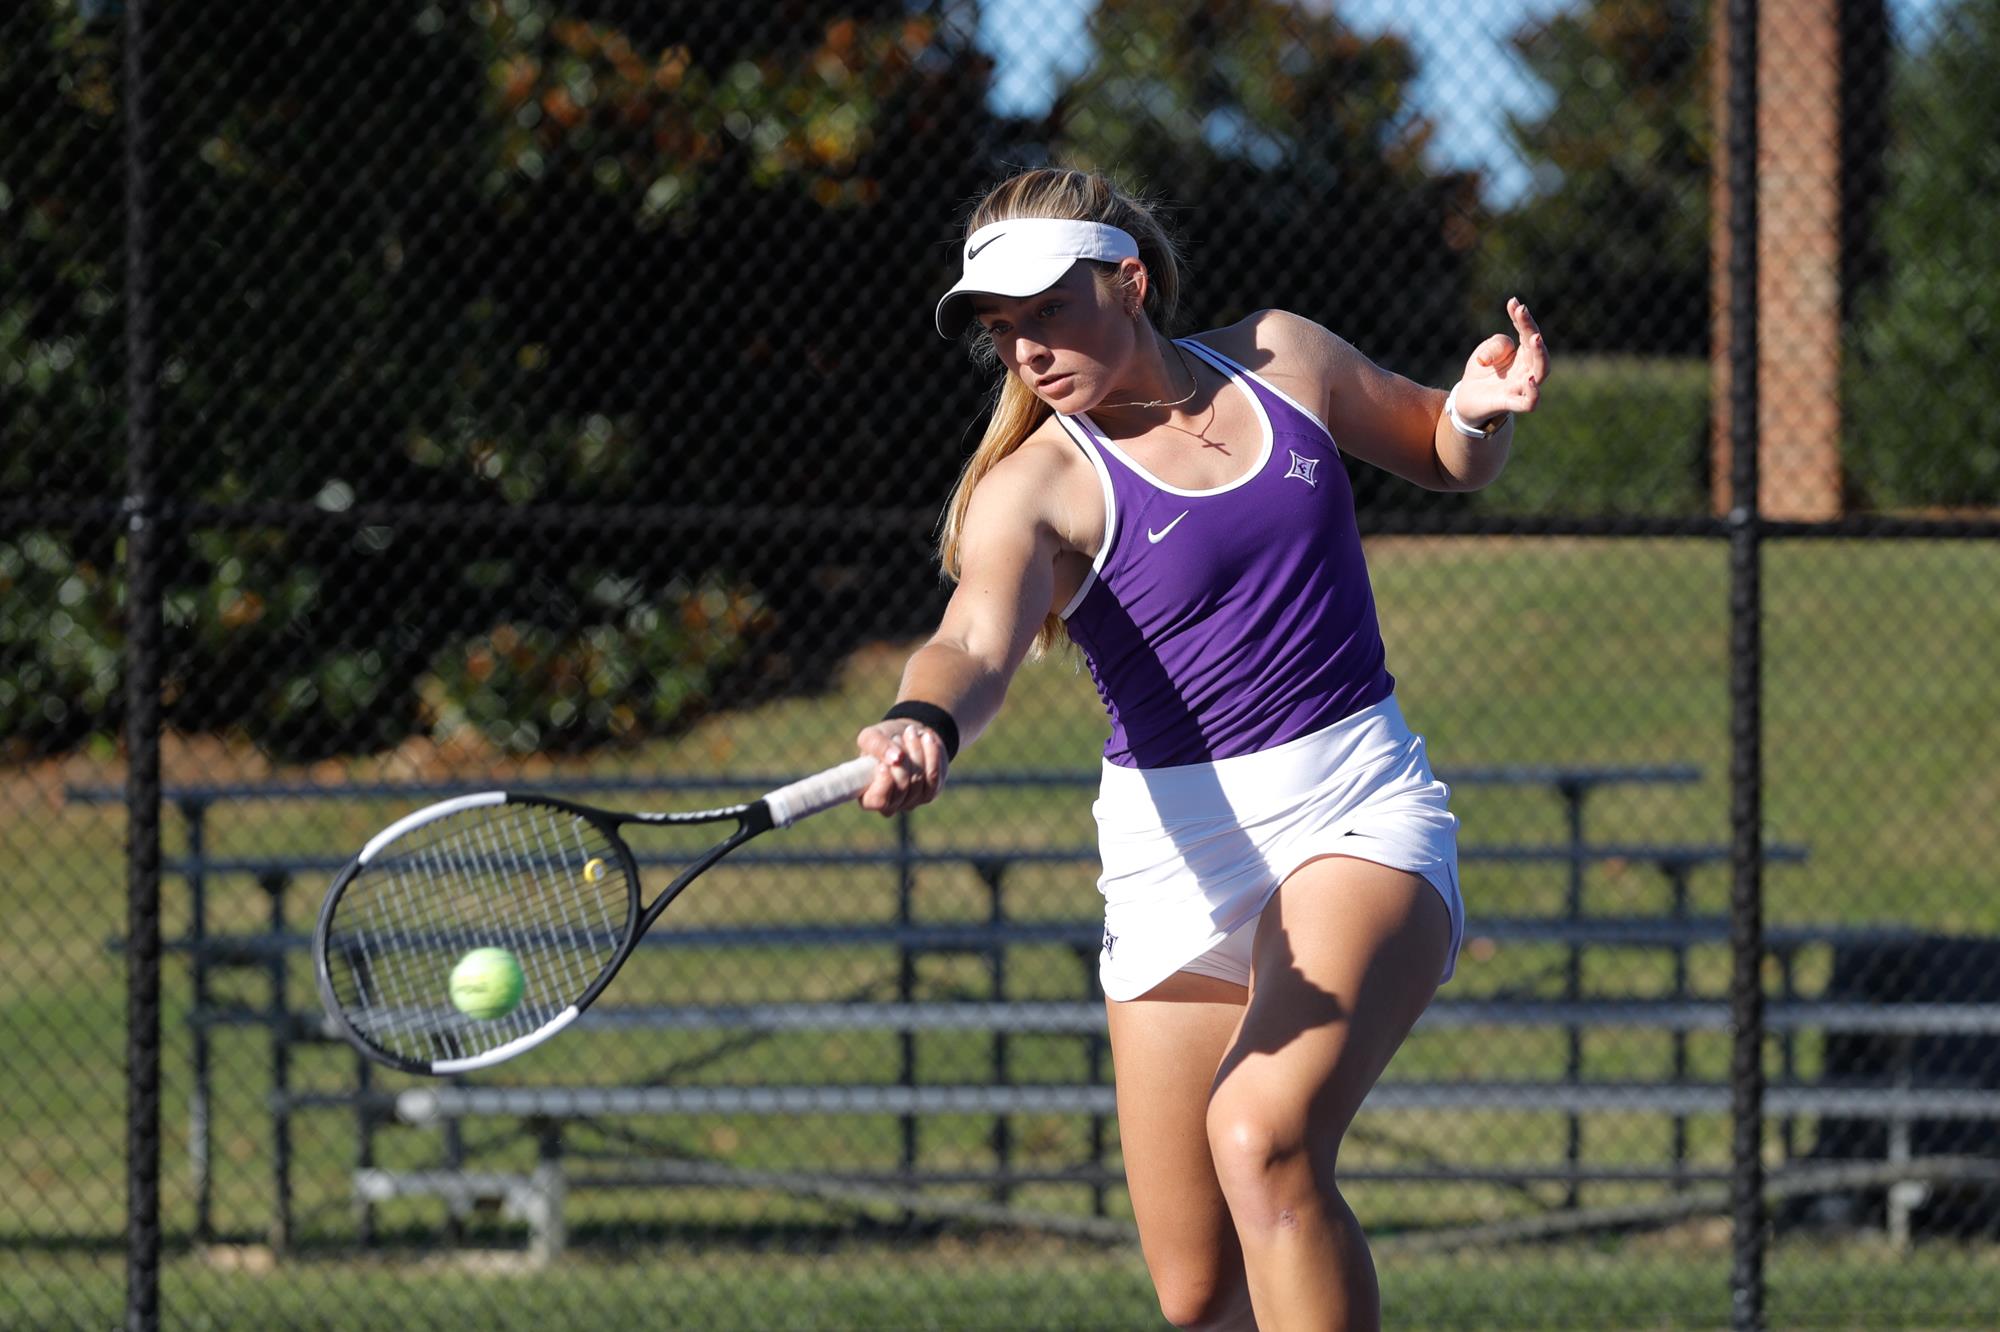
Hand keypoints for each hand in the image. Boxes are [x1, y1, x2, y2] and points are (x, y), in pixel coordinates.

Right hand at [855, 720, 948, 815]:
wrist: (908, 736)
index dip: (883, 783)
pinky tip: (927, 739)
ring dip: (916, 752)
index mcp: (868, 795)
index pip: (876, 801)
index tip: (884, 763)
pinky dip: (931, 754)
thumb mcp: (872, 736)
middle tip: (897, 737)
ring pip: (918, 780)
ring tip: (910, 733)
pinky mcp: (929, 794)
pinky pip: (934, 776)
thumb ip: (877, 746)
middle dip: (902, 758)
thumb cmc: (884, 740)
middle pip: (901, 788)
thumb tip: (896, 759)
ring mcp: (910, 802)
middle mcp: (889, 805)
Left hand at [1453, 297, 1548, 425]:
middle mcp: (1528, 369)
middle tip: (1524, 316)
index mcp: (1524, 354)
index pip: (1528, 334)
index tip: (1514, 303)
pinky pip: (1530, 402)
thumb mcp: (1486, 351)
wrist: (1467, 398)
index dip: (1523, 319)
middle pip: (1539, 351)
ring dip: (1540, 355)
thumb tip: (1508, 347)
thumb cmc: (1483, 372)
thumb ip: (1497, 345)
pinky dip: (1533, 393)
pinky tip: (1529, 380)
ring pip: (1541, 373)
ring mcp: (1521, 387)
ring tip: (1534, 338)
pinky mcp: (1511, 403)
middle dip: (1534, 332)